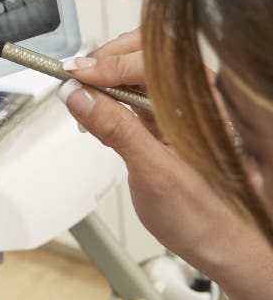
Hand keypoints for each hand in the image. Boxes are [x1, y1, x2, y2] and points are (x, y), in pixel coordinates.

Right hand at [59, 29, 247, 263]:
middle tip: (75, 77)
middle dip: (107, 59)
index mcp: (202, 107)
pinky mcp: (166, 121)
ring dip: (106, 76)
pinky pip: (136, 93)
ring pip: (139, 70)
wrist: (225, 246)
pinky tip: (95, 107)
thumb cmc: (205, 217)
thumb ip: (115, 130)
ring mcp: (180, 109)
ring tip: (81, 93)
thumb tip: (80, 96)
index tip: (75, 75)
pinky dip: (110, 94)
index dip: (110, 64)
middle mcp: (194, 101)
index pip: (151, 64)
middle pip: (147, 54)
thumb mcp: (153, 173)